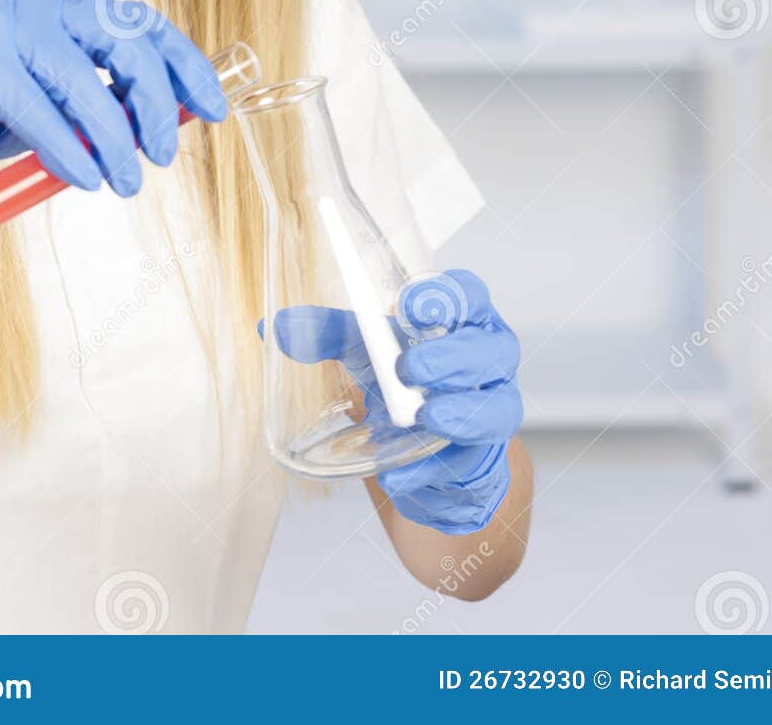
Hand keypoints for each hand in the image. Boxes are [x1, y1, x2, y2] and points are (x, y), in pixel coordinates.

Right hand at [0, 0, 228, 260]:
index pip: (141, 25)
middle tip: (163, 154)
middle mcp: (37, 1)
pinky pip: (30, 104)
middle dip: (154, 98)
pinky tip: (81, 175)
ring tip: (124, 180)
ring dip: (110, 135)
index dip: (184, 64)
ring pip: (78, 75)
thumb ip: (108, 106)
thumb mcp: (62, 110)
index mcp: (66, 8)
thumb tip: (168, 124)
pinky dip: (62, 145)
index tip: (214, 110)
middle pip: (121, 37)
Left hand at [270, 268, 521, 534]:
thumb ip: (327, 334)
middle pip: (490, 349)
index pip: (470, 296)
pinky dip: (431, 470)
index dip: (448, 298)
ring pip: (495, 407)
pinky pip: (467, 462)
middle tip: (409, 369)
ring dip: (457, 413)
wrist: (423, 447)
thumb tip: (275, 326)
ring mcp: (492, 410)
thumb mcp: (365, 351)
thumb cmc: (404, 379)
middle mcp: (487, 361)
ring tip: (422, 417)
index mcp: (462, 320)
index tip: (409, 307)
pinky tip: (399, 475)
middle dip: (450, 358)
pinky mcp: (483, 457)